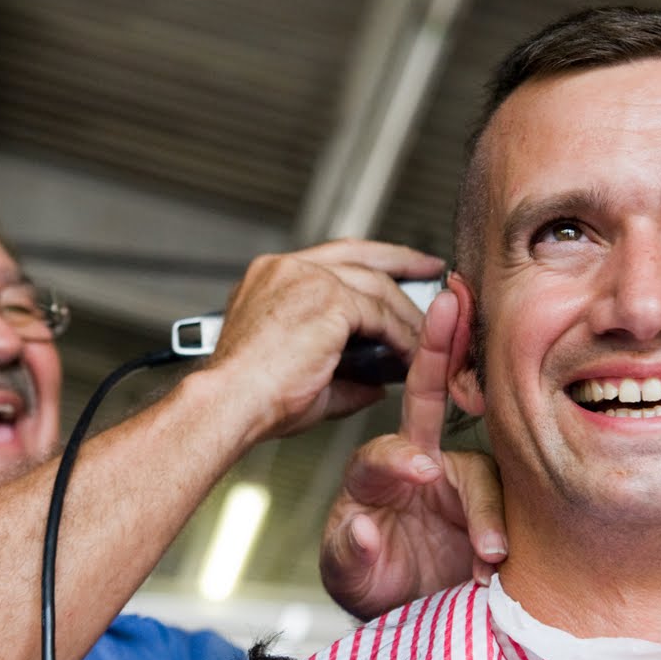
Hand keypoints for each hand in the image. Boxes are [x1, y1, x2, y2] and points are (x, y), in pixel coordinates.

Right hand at [204, 239, 443, 439]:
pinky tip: (411, 351)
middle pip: (359, 255)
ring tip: (427, 333)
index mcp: (269, 279)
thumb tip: (375, 384)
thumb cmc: (250, 399)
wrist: (230, 404)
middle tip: (430, 272)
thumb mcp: (300, 377)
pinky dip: (400, 333)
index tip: (396, 270)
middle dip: (401, 263)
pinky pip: (379, 313)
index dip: (369, 263)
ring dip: (405, 312)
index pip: (331, 259)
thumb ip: (342, 374)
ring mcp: (305, 278)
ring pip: (375, 285)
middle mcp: (284, 269)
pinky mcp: (327, 299)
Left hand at [320, 290, 506, 620]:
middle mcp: (417, 462)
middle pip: (428, 402)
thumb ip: (348, 553)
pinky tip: (499, 564)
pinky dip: (507, 530)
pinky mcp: (493, 501)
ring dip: (488, 511)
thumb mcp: (346, 574)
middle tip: (450, 322)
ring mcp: (457, 478)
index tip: (422, 471)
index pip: (379, 454)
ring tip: (490, 555)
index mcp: (371, 475)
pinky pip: (510, 503)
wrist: (409, 607)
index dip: (398, 457)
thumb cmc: (369, 576)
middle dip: (439, 351)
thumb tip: (361, 529)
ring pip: (481, 471)